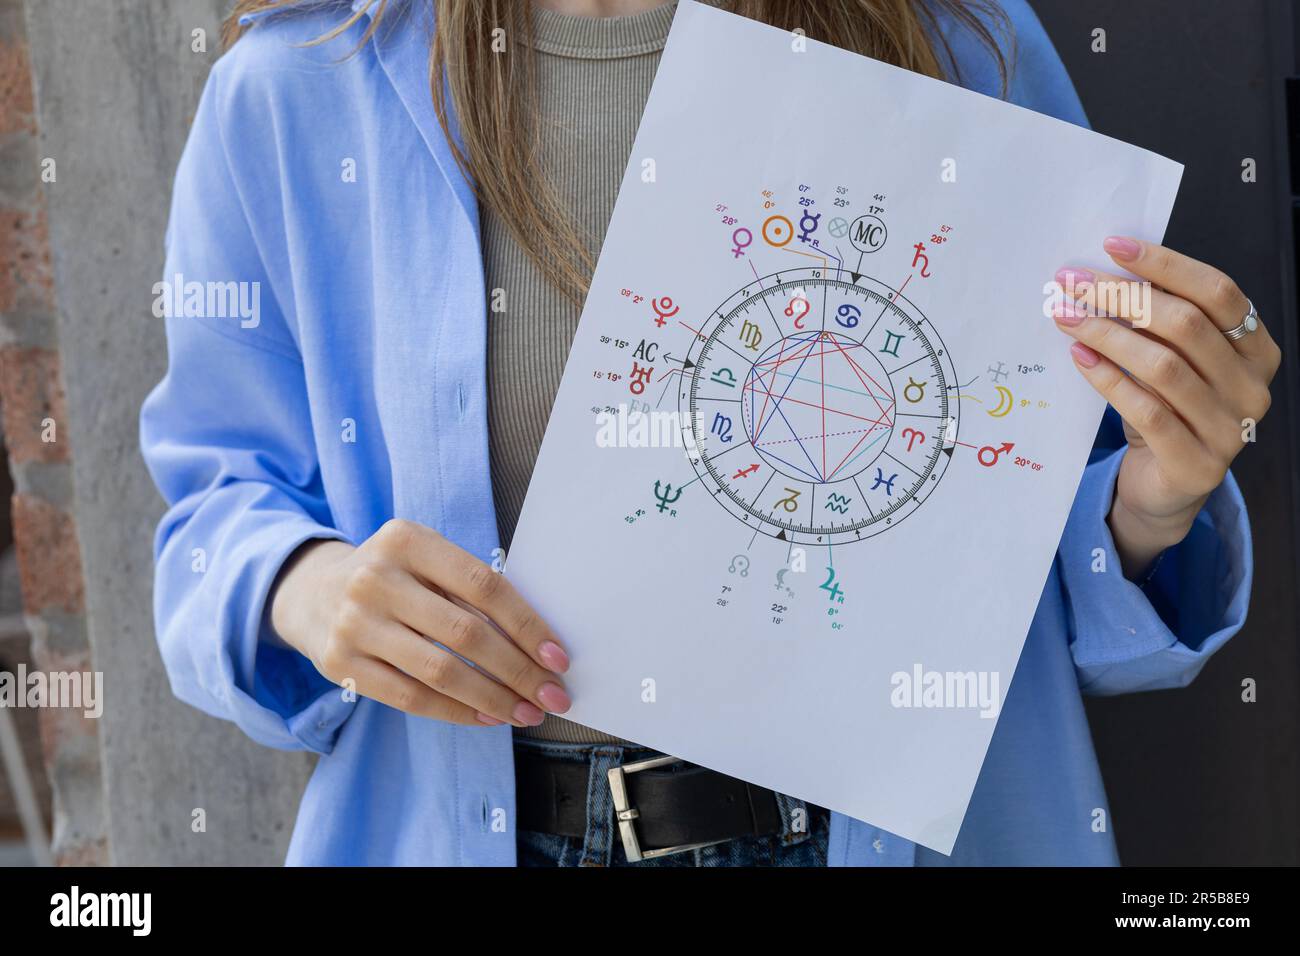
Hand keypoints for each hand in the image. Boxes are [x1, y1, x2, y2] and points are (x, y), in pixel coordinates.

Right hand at [269, 520, 570, 726]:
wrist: (310, 592)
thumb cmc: (393, 577)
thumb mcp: (424, 559)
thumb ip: (470, 588)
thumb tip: (538, 643)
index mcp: (408, 540)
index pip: (484, 586)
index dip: (527, 625)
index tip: (558, 658)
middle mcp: (377, 578)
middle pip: (467, 634)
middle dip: (519, 671)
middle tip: (553, 696)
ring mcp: (354, 623)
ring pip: (441, 672)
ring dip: (494, 699)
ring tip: (526, 712)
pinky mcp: (340, 665)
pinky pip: (411, 698)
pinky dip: (457, 712)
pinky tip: (487, 717)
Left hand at [1054, 237, 1279, 578]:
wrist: (1164, 487)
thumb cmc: (1166, 410)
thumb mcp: (1171, 361)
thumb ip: (1158, 322)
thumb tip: (1103, 271)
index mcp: (1256, 350)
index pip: (1219, 292)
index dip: (1166, 265)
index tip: (1112, 246)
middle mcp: (1252, 388)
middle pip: (1186, 325)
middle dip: (1122, 297)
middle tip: (1071, 282)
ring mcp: (1230, 430)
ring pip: (1163, 366)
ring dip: (1107, 334)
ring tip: (1064, 315)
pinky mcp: (1196, 465)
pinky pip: (1146, 411)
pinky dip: (1108, 379)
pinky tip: (1079, 357)